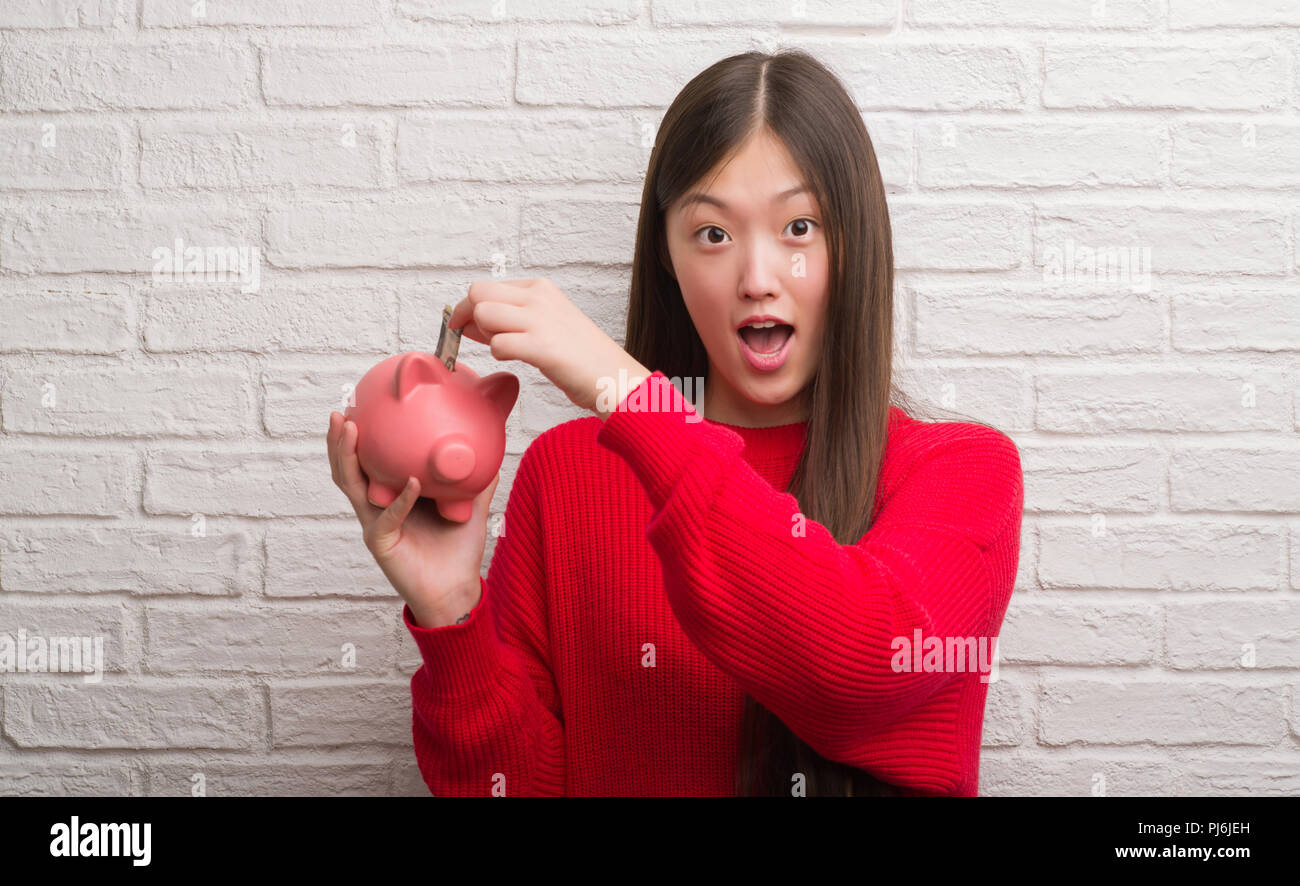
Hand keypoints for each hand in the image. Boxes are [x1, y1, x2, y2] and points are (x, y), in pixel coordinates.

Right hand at [326, 411, 498, 625]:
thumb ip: (476, 480)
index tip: (356, 407)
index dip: (357, 439)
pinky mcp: (382, 542)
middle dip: (340, 441)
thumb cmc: (458, 550)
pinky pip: (389, 516)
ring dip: (349, 457)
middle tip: (340, 412)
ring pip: (352, 487)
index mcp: (392, 496)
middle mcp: (378, 507)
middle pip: (348, 469)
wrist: (456, 589)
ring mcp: (376, 524)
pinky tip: (411, 482)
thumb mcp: (469, 506)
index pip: (367, 462)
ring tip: (351, 429)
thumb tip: (491, 448)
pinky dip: (400, 498)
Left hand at [447, 277, 649, 419]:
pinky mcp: (542, 346)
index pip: (486, 287)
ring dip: (486, 336)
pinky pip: (497, 344)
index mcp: (541, 288)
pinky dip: (500, 355)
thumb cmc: (581, 356)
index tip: (472, 328)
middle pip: (478, 294)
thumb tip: (468, 322)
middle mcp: (539, 297)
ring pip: (483, 314)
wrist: (615, 377)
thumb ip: (510, 318)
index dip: (472, 309)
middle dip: (469, 318)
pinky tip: (520, 360)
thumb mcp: (546, 324)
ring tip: (509, 349)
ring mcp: (540, 320)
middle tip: (480, 339)